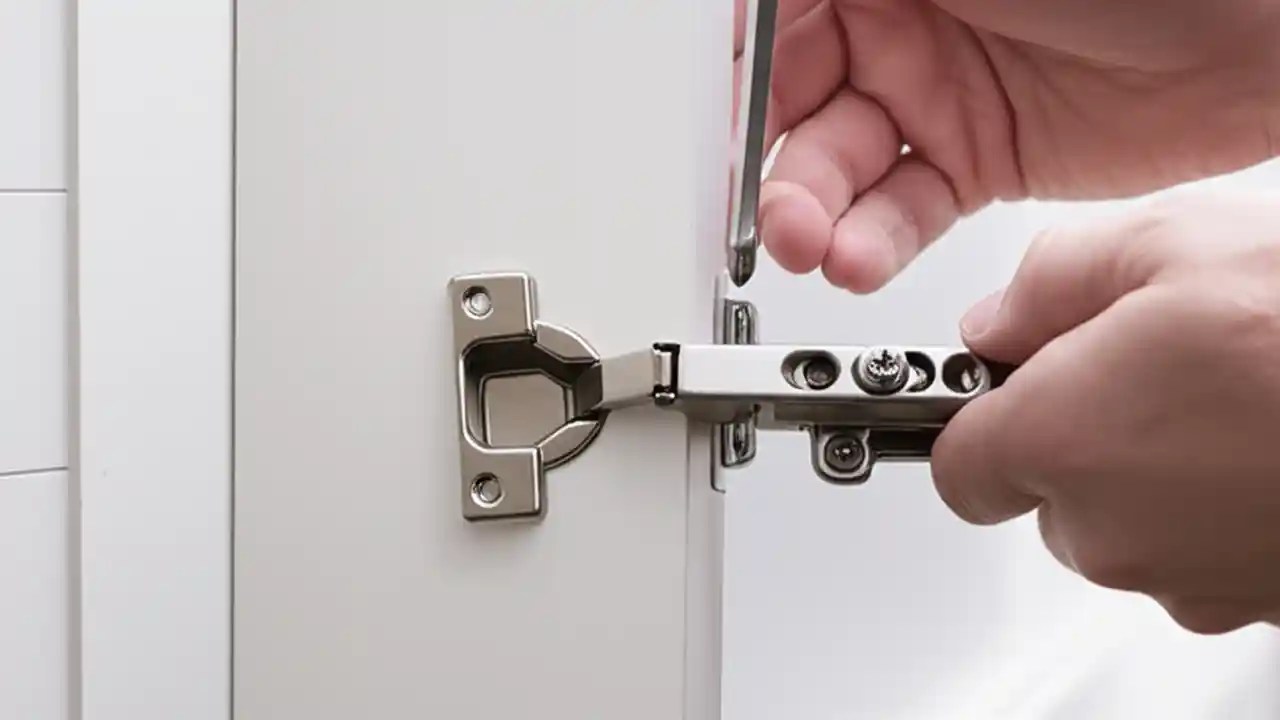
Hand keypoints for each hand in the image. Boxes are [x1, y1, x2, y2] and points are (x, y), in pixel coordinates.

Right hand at [737, 0, 1279, 291]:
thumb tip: (742, 21)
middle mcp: (899, 25)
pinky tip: (856, 260)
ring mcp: (939, 96)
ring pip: (842, 172)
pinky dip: (871, 243)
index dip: (740, 92)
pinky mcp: (979, 160)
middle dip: (778, 171)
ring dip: (816, 218)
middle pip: (795, 111)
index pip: (771, 34)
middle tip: (776, 218)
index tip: (724, 142)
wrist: (1257, 34)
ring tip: (815, 248)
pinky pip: (901, 213)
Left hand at [931, 191, 1279, 633]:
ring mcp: (1190, 580)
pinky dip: (1218, 505)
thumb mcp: (1165, 241)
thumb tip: (996, 324)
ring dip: (1154, 473)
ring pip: (1128, 530)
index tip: (1002, 387)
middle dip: (1076, 437)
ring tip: (1230, 396)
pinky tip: (1267, 441)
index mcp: (1063, 442)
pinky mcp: (1257, 601)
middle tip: (1145, 366)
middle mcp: (1114, 532)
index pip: (960, 466)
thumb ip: (1049, 282)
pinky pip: (1201, 553)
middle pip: (1046, 499)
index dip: (979, 420)